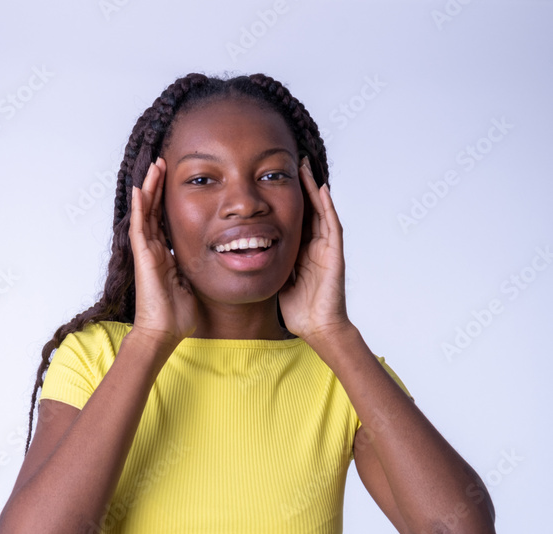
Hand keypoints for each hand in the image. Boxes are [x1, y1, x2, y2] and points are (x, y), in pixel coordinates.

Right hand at [129, 157, 197, 347]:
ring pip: (146, 213)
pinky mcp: (144, 258)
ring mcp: (147, 253)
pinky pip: (140, 228)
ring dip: (150, 189)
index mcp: (166, 257)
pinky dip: (140, 208)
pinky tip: (141, 189)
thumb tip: (211, 265)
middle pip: (154, 211)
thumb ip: (197, 272)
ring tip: (154, 166)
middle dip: (158, 186)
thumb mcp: (193, 286)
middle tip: (162, 162)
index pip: (165, 221)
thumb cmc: (178, 317)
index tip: (174, 181)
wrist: (164, 334)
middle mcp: (154, 251)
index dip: (167, 200)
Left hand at [277, 157, 352, 345]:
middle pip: (307, 208)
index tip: (272, 178)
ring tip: (306, 166)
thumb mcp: (276, 278)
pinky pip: (332, 225)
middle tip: (292, 161)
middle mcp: (315, 245)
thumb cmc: (298, 309)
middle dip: (301, 185)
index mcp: (300, 250)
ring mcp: (326, 248)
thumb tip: (243, 253)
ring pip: (320, 211)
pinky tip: (321, 189)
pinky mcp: (334, 254)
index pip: (292, 217)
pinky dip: (327, 206)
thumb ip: (267, 262)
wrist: (317, 328)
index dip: (285, 198)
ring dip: (314, 188)